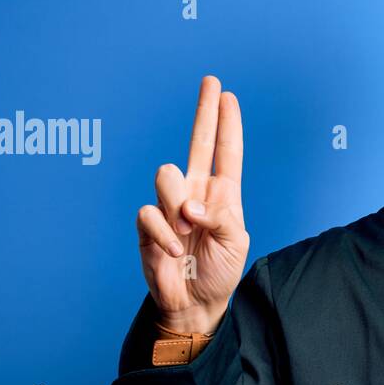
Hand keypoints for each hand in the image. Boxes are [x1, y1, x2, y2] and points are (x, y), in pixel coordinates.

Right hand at [136, 75, 250, 334]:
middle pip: (196, 143)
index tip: (228, 96)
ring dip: (178, 204)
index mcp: (222, 195)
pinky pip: (149, 212)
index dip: (227, 125)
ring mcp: (170, 206)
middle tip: (210, 81)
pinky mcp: (148, 224)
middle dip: (203, 111)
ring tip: (187, 232)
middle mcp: (195, 193)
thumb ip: (220, 217)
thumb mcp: (235, 243)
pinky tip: (172, 250)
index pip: (226, 153)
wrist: (195, 303)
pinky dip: (164, 233)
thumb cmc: (220, 271)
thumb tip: (190, 206)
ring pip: (166, 175)